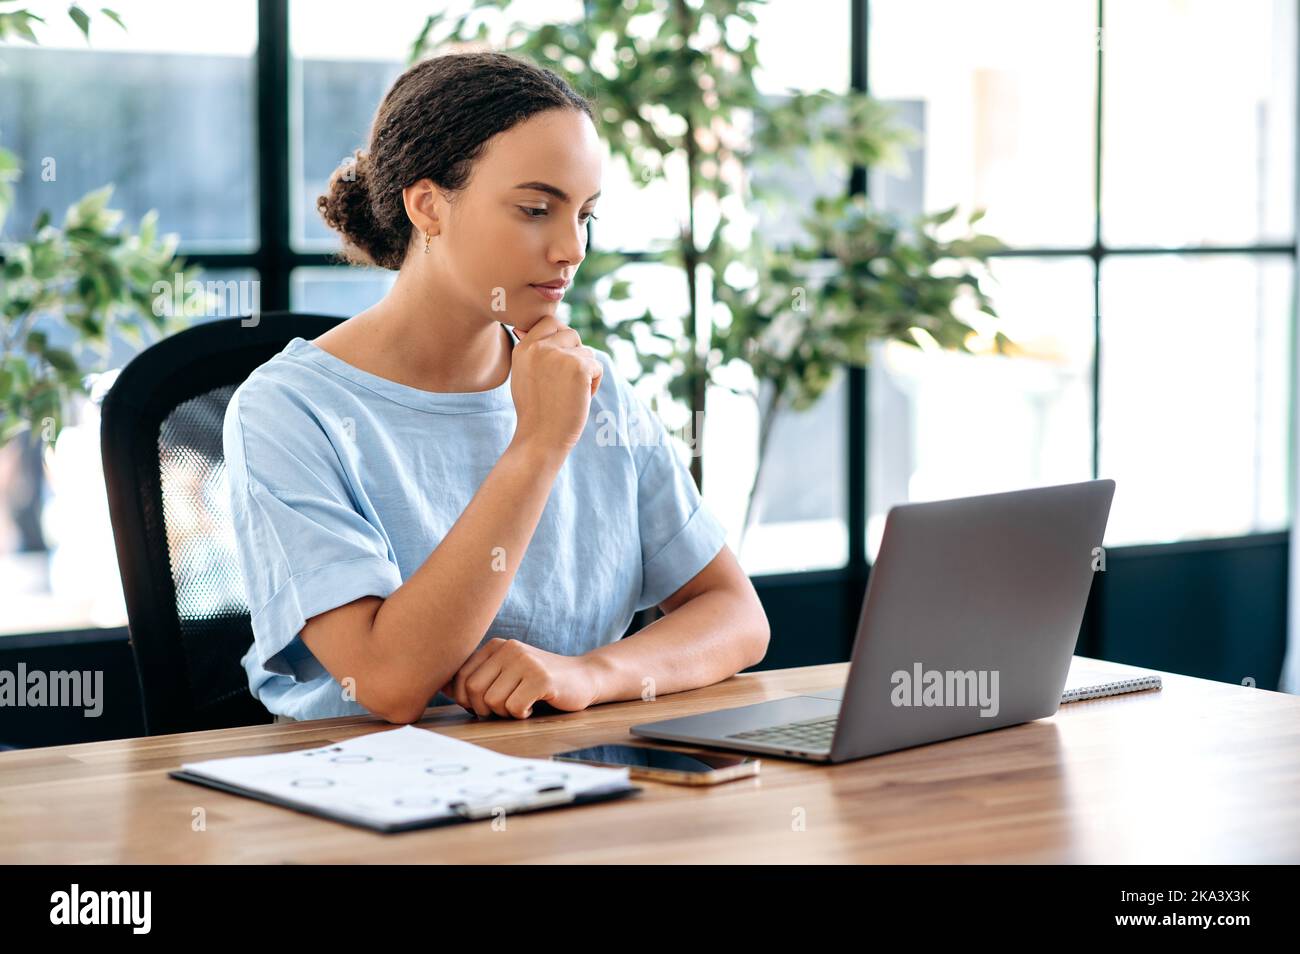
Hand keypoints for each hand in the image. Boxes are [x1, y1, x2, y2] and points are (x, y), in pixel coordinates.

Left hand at [440, 637, 601, 718]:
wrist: (583, 678)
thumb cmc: (538, 683)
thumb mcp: (505, 676)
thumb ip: (476, 678)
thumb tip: (442, 687)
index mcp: (495, 646)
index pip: (460, 678)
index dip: (465, 700)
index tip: (483, 705)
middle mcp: (508, 648)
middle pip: (473, 691)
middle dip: (485, 709)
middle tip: (506, 708)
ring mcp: (526, 661)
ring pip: (493, 702)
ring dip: (506, 713)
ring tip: (522, 705)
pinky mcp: (541, 677)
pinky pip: (515, 707)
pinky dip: (523, 715)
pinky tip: (534, 707)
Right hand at [509, 315, 603, 454]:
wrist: (540, 438)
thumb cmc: (535, 412)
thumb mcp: (524, 375)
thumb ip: (535, 351)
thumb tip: (554, 327)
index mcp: (523, 347)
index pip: (549, 322)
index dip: (561, 338)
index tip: (561, 361)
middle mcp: (538, 347)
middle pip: (571, 334)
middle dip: (576, 355)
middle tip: (568, 381)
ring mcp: (559, 355)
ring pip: (586, 352)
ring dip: (586, 372)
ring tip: (570, 394)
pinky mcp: (578, 367)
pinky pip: (597, 366)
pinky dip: (594, 384)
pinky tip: (580, 399)